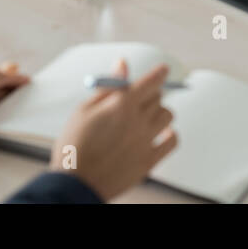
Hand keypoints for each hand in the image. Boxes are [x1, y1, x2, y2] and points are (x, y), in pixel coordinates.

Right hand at [50, 58, 177, 200]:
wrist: (75, 183)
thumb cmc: (75, 145)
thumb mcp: (85, 109)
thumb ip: (109, 86)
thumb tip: (122, 65)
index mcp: (122, 104)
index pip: (150, 81)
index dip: (159, 73)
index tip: (163, 69)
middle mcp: (138, 120)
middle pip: (158, 97)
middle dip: (150, 93)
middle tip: (138, 99)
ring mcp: (146, 141)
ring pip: (167, 116)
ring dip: (159, 112)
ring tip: (145, 117)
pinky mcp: (149, 160)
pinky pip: (173, 141)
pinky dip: (170, 134)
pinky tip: (161, 133)